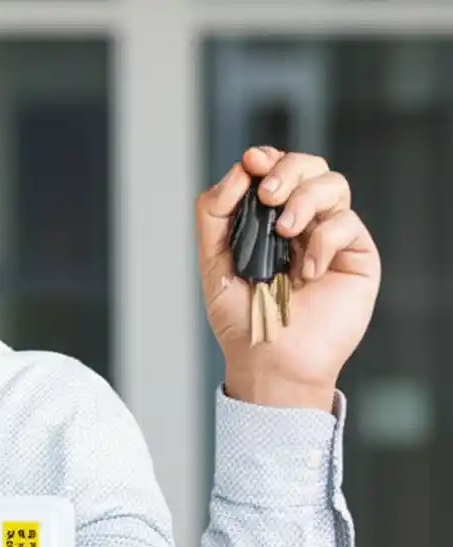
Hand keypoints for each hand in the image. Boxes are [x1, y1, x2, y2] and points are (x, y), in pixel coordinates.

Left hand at [196, 146, 380, 411]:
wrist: (269, 362)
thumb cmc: (242, 318)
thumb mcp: (213, 261)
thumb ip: (216, 213)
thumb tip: (240, 170)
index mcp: (268, 220)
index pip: (275, 171)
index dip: (267, 159)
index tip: (252, 162)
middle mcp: (302, 223)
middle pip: (309, 166)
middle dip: (287, 170)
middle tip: (268, 195)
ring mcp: (331, 237)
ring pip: (333, 184)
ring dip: (305, 199)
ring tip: (284, 232)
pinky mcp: (357, 256)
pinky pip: (347, 224)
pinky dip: (322, 242)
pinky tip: (305, 273)